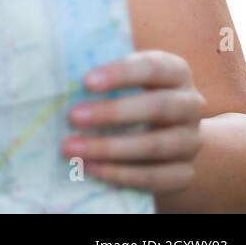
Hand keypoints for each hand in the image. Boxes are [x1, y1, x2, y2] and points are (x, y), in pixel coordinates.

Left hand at [62, 50, 205, 193]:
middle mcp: (190, 105)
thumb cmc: (130, 95)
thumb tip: (55, 70)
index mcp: (175, 72)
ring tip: (72, 148)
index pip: (153, 67)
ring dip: (110, 148)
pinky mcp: (185, 172)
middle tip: (73, 117)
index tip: (86, 81)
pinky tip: (91, 169)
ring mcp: (190, 141)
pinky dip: (122, 174)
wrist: (166, 135)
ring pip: (155, 145)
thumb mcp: (121, 78)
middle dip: (113, 113)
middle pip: (158, 107)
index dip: (121, 73)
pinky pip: (156, 177)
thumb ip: (100, 73)